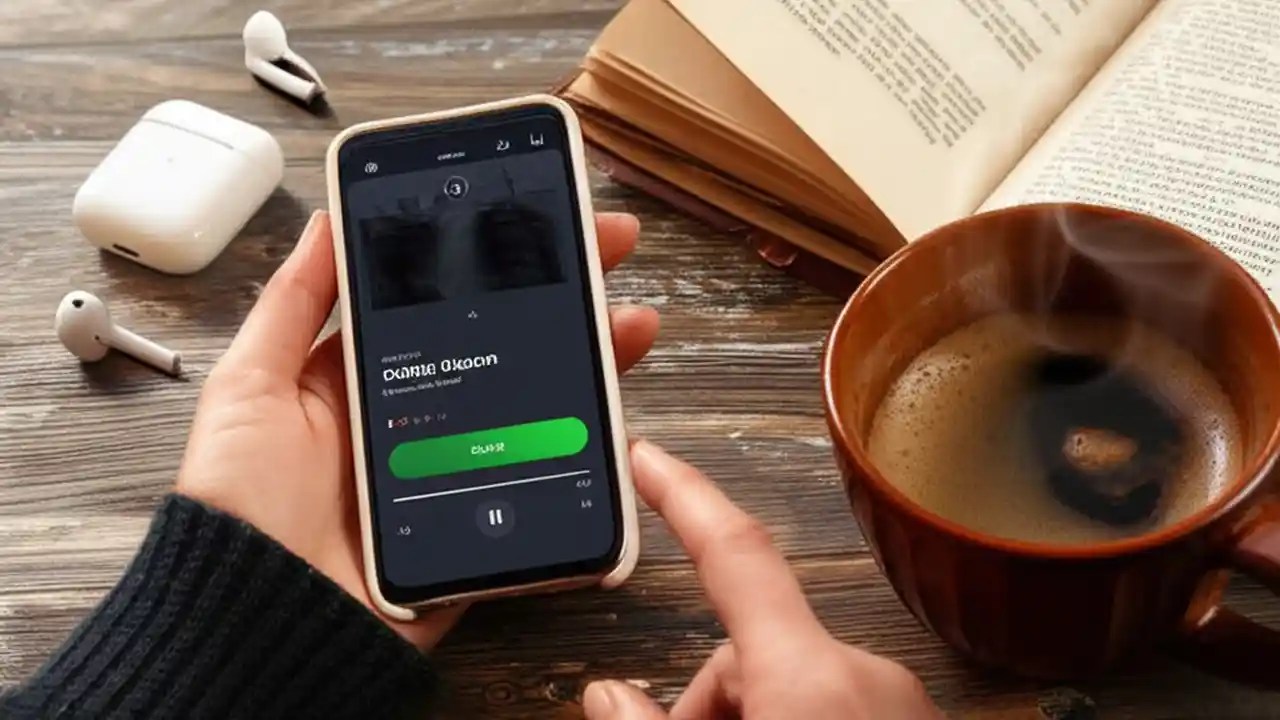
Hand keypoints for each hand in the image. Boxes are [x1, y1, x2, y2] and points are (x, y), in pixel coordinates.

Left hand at [176, 210, 658, 650]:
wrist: (266, 619)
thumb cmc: (240, 509)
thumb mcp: (250, 386)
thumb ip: (291, 304)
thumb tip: (326, 222)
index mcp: (366, 377)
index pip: (443, 300)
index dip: (492, 257)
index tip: (534, 217)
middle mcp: (421, 416)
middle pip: (506, 341)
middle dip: (560, 293)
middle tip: (606, 249)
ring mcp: (458, 465)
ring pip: (538, 402)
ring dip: (589, 358)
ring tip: (626, 322)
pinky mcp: (482, 519)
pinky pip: (545, 476)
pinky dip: (587, 447)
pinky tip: (615, 411)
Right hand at [583, 442, 943, 719]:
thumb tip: (608, 699)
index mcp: (812, 679)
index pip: (735, 552)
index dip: (683, 496)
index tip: (648, 457)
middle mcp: (867, 678)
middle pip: (756, 644)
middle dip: (708, 696)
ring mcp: (905, 706)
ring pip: (798, 683)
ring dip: (753, 715)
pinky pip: (841, 708)